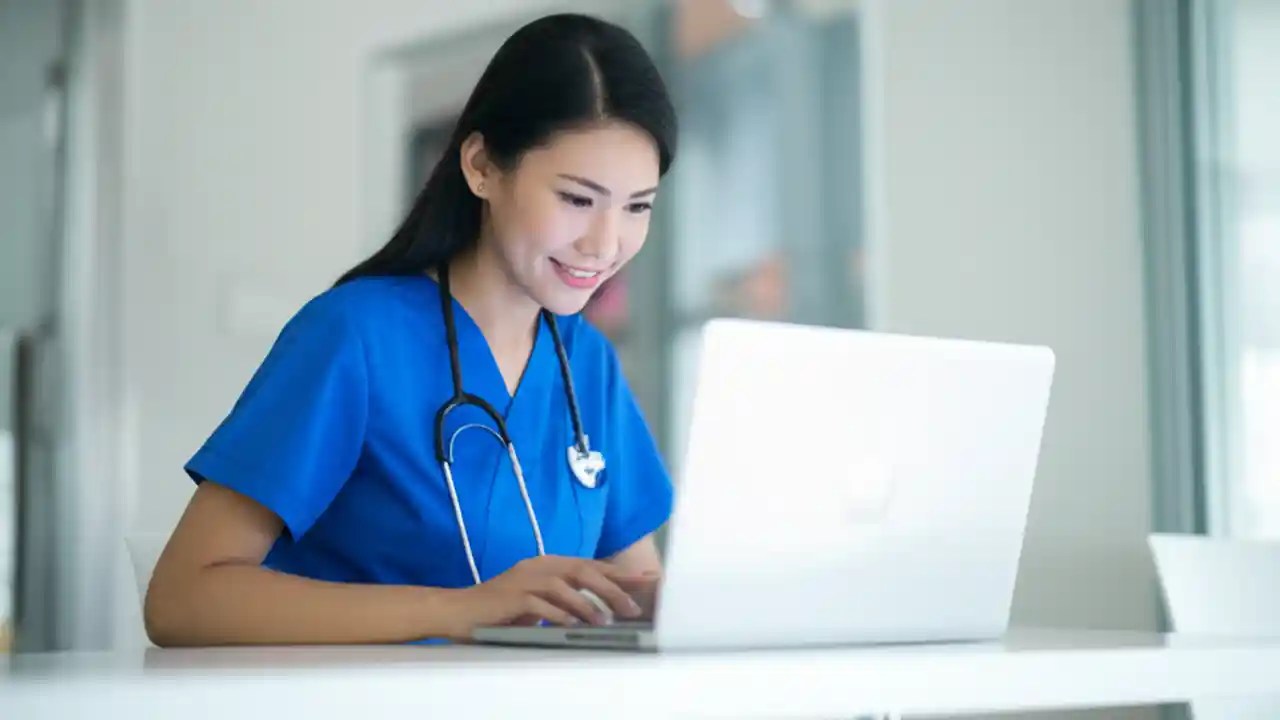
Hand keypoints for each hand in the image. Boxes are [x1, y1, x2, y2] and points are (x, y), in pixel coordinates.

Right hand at [452, 556, 648, 636]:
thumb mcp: (537, 600)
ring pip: (566, 584)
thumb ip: (563, 600)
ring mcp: (524, 579)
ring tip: (606, 621)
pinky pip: (541, 603)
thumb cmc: (500, 610)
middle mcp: (538, 566)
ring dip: (589, 604)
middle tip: (633, 607)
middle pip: (583, 571)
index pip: (590, 565)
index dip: (619, 573)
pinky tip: (574, 626)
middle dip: (612, 588)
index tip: (645, 582)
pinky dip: (560, 614)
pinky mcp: (512, 596)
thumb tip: (600, 612)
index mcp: (547, 564)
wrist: (458, 611)